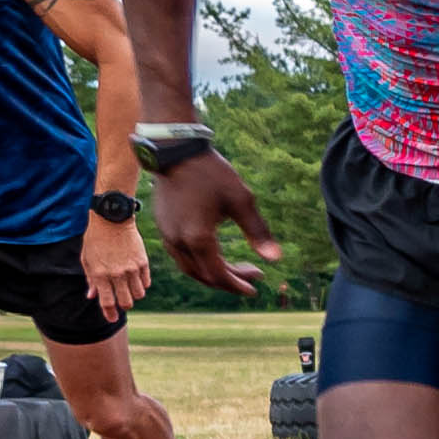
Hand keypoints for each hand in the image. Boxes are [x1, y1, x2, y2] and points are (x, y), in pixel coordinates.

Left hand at [77, 211, 153, 320]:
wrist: (112, 219)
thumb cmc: (95, 239)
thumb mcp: (87, 259)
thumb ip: (91, 280)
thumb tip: (91, 297)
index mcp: (100, 275)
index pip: (107, 303)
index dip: (109, 314)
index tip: (112, 318)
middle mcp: (117, 274)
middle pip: (126, 302)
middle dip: (124, 306)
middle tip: (121, 302)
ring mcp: (132, 268)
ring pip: (139, 294)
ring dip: (134, 295)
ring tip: (129, 289)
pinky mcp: (143, 262)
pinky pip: (146, 282)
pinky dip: (142, 284)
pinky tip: (136, 279)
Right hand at [155, 152, 279, 295]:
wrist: (176, 152)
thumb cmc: (211, 173)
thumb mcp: (241, 200)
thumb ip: (257, 231)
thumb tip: (275, 259)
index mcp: (198, 238)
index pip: (218, 275)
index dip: (237, 285)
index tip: (256, 286)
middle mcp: (178, 242)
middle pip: (204, 275)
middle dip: (230, 280)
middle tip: (254, 275)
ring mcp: (167, 235)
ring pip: (190, 268)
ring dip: (214, 272)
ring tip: (237, 269)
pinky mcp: (163, 227)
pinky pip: (181, 256)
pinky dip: (200, 262)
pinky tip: (215, 254)